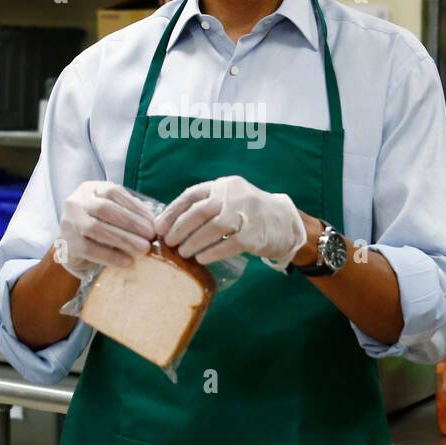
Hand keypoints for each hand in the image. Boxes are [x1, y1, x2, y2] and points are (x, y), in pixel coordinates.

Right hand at [55, 181, 156, 277]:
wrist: (73, 253)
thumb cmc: (100, 231)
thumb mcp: (113, 216)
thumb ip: (130, 214)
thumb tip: (156, 221)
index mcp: (90, 190)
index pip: (113, 192)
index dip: (135, 206)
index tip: (153, 221)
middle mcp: (75, 202)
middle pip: (104, 209)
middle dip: (131, 222)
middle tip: (150, 236)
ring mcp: (68, 222)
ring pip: (95, 228)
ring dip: (123, 239)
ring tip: (143, 249)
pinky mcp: (66, 244)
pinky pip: (89, 249)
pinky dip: (110, 256)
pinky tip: (127, 262)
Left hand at [154, 176, 306, 266]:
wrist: (286, 222)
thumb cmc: (249, 214)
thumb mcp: (229, 200)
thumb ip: (206, 207)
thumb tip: (169, 225)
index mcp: (224, 185)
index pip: (192, 195)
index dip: (172, 211)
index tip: (159, 227)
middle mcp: (235, 195)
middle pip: (201, 211)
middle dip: (180, 228)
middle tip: (169, 242)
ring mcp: (247, 213)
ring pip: (214, 227)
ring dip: (194, 242)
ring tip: (183, 253)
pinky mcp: (255, 233)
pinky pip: (229, 244)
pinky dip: (212, 252)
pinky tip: (202, 259)